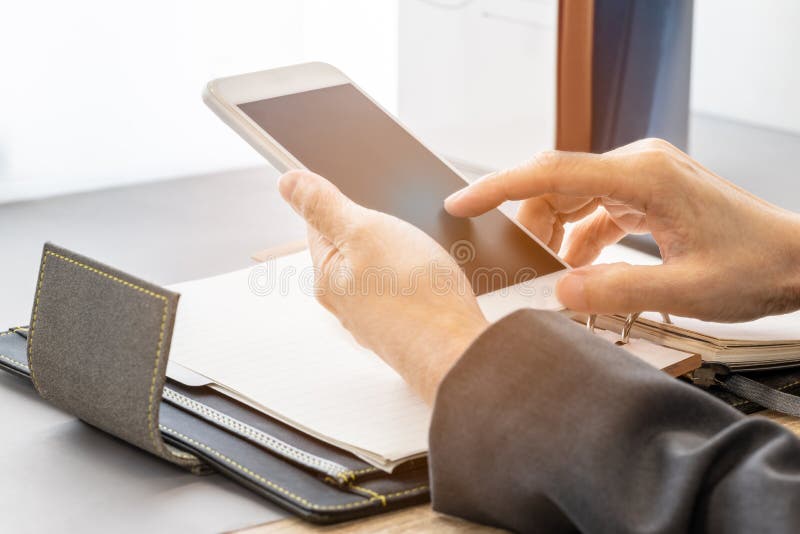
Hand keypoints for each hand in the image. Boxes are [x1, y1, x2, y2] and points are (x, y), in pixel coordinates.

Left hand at [278, 170, 487, 403]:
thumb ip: (325, 205)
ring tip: (425, 249)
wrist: (460, 353)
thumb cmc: (415, 298)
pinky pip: (405, 287)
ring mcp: (377, 315)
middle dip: (377, 226)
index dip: (342, 199)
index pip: (319, 222)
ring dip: (403, 251)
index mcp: (326, 274)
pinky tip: (437, 274)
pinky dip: (418, 274)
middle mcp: (346, 299)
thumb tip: (289, 183)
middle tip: (403, 221)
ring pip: (383, 266)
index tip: (366, 190)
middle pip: (353, 244)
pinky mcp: (405, 324)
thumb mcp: (364, 231)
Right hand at [445, 138, 799, 321]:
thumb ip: (615, 291)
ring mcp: (641, 175)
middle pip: (556, 183)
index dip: (499, 187)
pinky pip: (593, 208)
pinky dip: (578, 237)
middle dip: (528, 223)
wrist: (795, 258)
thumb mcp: (685, 289)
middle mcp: (638, 164)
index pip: (553, 171)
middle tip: (514, 264)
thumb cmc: (753, 266)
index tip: (462, 202)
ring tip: (549, 271)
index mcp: (644, 175)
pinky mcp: (645, 190)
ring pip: (570, 195)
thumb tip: (559, 293)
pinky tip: (578, 267)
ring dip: (553, 232)